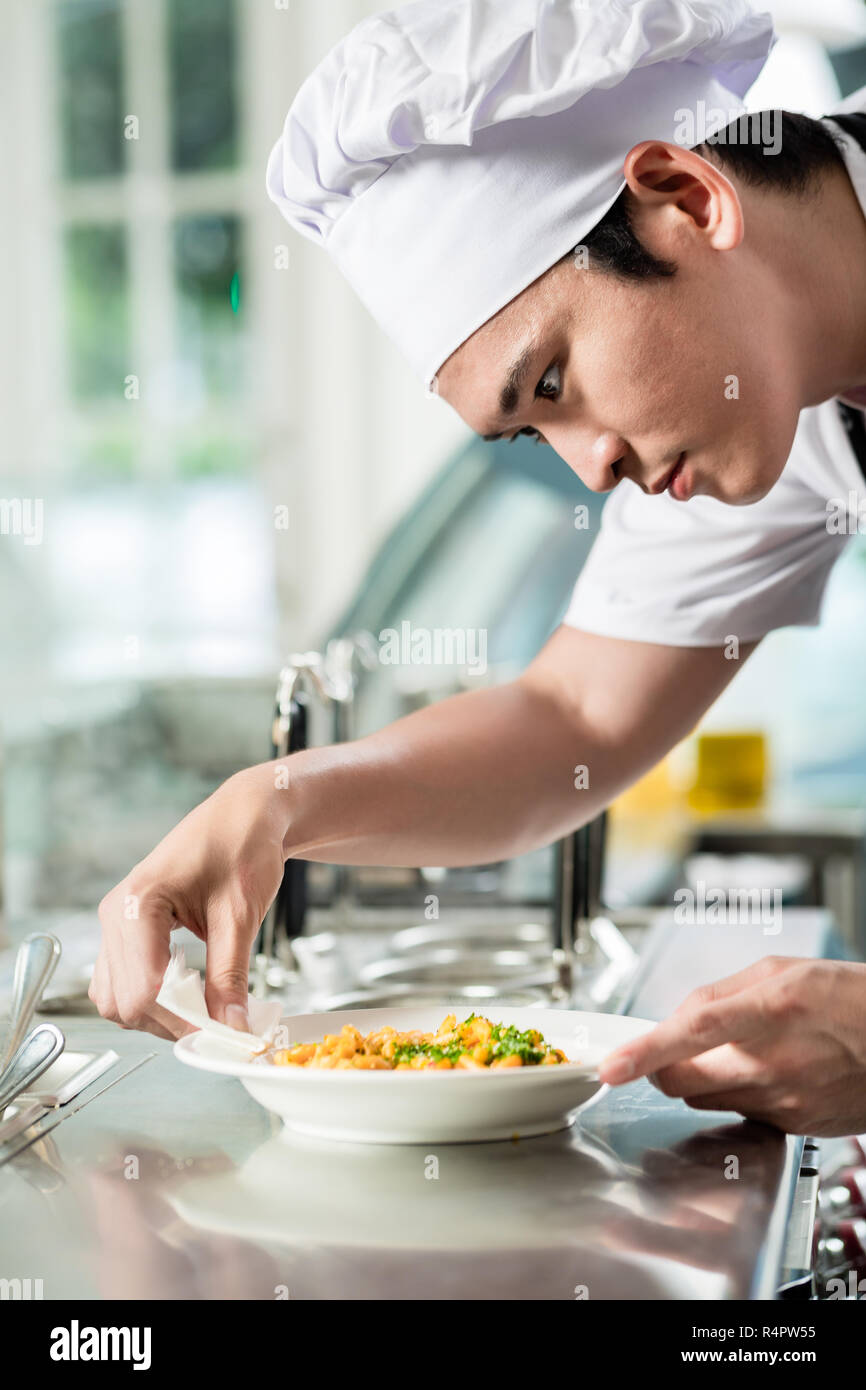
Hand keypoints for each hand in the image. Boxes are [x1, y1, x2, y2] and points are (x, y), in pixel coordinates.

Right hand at [89, 766, 287, 1039]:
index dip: (181, 1019)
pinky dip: (149, 998)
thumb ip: (230, 976)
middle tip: (217, 1022)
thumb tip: (232, 1028)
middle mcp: (116, 915)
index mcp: (138, 904)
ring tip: (203, 1005)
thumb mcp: (240, 916)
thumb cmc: (242, 848)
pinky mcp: (125, 930)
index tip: (220, 1032)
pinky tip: (186, 988)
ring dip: (156, 1015)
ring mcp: (115, 923)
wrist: (244, 816)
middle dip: (170, 1021)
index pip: (145, 989)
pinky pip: (120, 982)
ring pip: (115, 999)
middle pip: (125, 1002)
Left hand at [599, 956, 865, 1135]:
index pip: (693, 1035)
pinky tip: (770, 1071)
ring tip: (740, 1050)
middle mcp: (774, 1063)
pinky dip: (737, 1093)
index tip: (611, 1067)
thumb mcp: (781, 970)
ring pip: (705, 1099)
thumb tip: (676, 1020)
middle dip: (660, 1067)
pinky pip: (741, 1112)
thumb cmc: (848, 998)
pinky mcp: (793, 1126)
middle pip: (681, 1081)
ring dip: (701, 1078)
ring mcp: (784, 1101)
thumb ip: (719, 993)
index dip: (645, 1053)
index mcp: (771, 1010)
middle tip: (666, 1048)